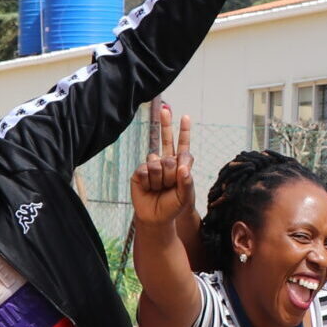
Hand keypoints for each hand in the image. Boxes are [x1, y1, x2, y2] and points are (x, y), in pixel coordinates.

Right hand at [130, 103, 194, 226]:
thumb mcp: (185, 196)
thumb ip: (186, 181)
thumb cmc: (173, 206)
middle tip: (165, 109)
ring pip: (160, 163)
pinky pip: (147, 170)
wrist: (155, 217)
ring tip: (161, 189)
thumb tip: (182, 166)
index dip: (184, 132)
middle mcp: (166, 162)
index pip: (183, 146)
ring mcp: (152, 166)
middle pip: (166, 140)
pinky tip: (149, 188)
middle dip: (166, 124)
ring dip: (163, 179)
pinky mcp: (140, 172)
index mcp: (179, 165)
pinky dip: (150, 182)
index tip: (185, 117)